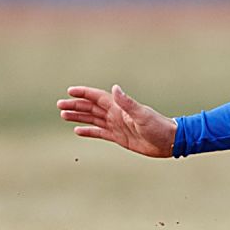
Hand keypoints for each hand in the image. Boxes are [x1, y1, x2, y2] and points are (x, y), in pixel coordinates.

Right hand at [57, 85, 176, 157]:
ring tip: (63, 115)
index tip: (70, 91)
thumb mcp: (141, 115)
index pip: (98, 97)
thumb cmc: (158, 127)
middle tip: (59, 105)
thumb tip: (114, 88)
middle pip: (92, 108)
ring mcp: (117, 126)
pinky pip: (100, 133)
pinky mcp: (119, 137)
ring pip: (93, 119)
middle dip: (76, 106)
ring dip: (79, 117)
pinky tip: (78, 131)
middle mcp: (117, 115)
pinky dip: (89, 131)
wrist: (169, 142)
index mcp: (120, 107)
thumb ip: (127, 103)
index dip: (84, 93)